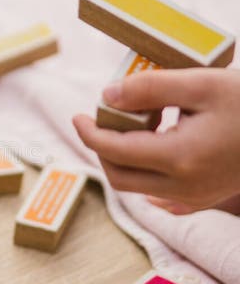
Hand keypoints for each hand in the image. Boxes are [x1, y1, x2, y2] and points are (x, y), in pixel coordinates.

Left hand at [73, 68, 239, 211]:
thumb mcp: (201, 84)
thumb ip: (151, 88)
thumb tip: (107, 95)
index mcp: (179, 158)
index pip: (114, 151)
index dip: (89, 132)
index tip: (78, 115)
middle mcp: (183, 187)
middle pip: (120, 176)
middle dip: (102, 148)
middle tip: (103, 118)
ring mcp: (196, 198)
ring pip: (139, 187)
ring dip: (125, 158)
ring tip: (135, 123)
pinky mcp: (206, 199)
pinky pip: (163, 196)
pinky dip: (147, 174)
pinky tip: (152, 151)